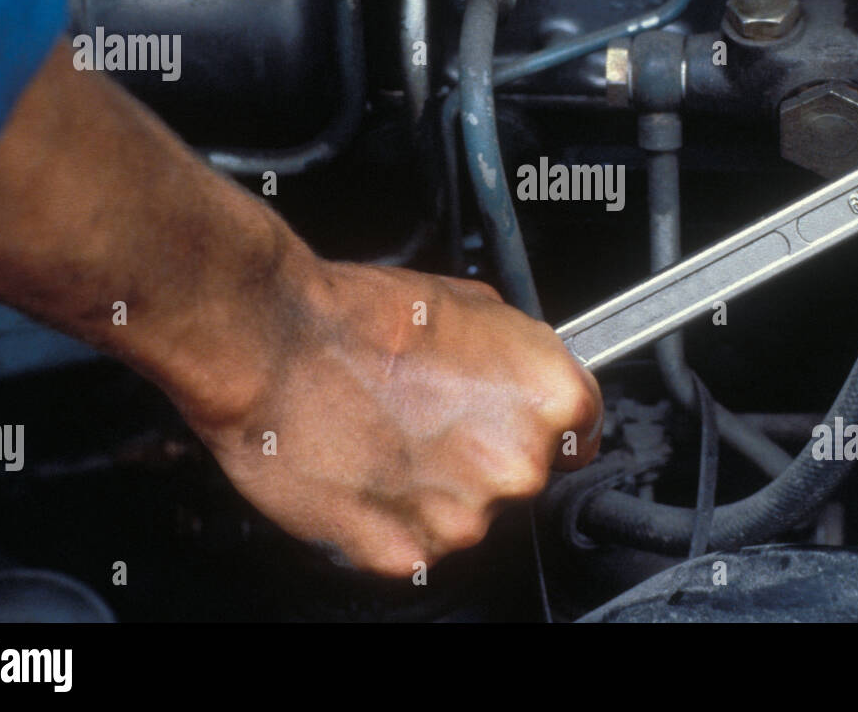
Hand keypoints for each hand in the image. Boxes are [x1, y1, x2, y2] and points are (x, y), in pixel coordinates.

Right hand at [181, 259, 602, 577]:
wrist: (272, 344)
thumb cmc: (358, 316)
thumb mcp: (470, 303)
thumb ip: (516, 354)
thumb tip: (522, 375)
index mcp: (548, 398)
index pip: (585, 427)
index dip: (546, 421)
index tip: (521, 421)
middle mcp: (518, 463)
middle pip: (524, 473)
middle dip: (485, 452)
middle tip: (430, 416)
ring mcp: (464, 517)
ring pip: (467, 513)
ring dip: (437, 488)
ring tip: (384, 436)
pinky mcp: (408, 554)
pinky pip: (415, 544)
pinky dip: (392, 517)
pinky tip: (363, 470)